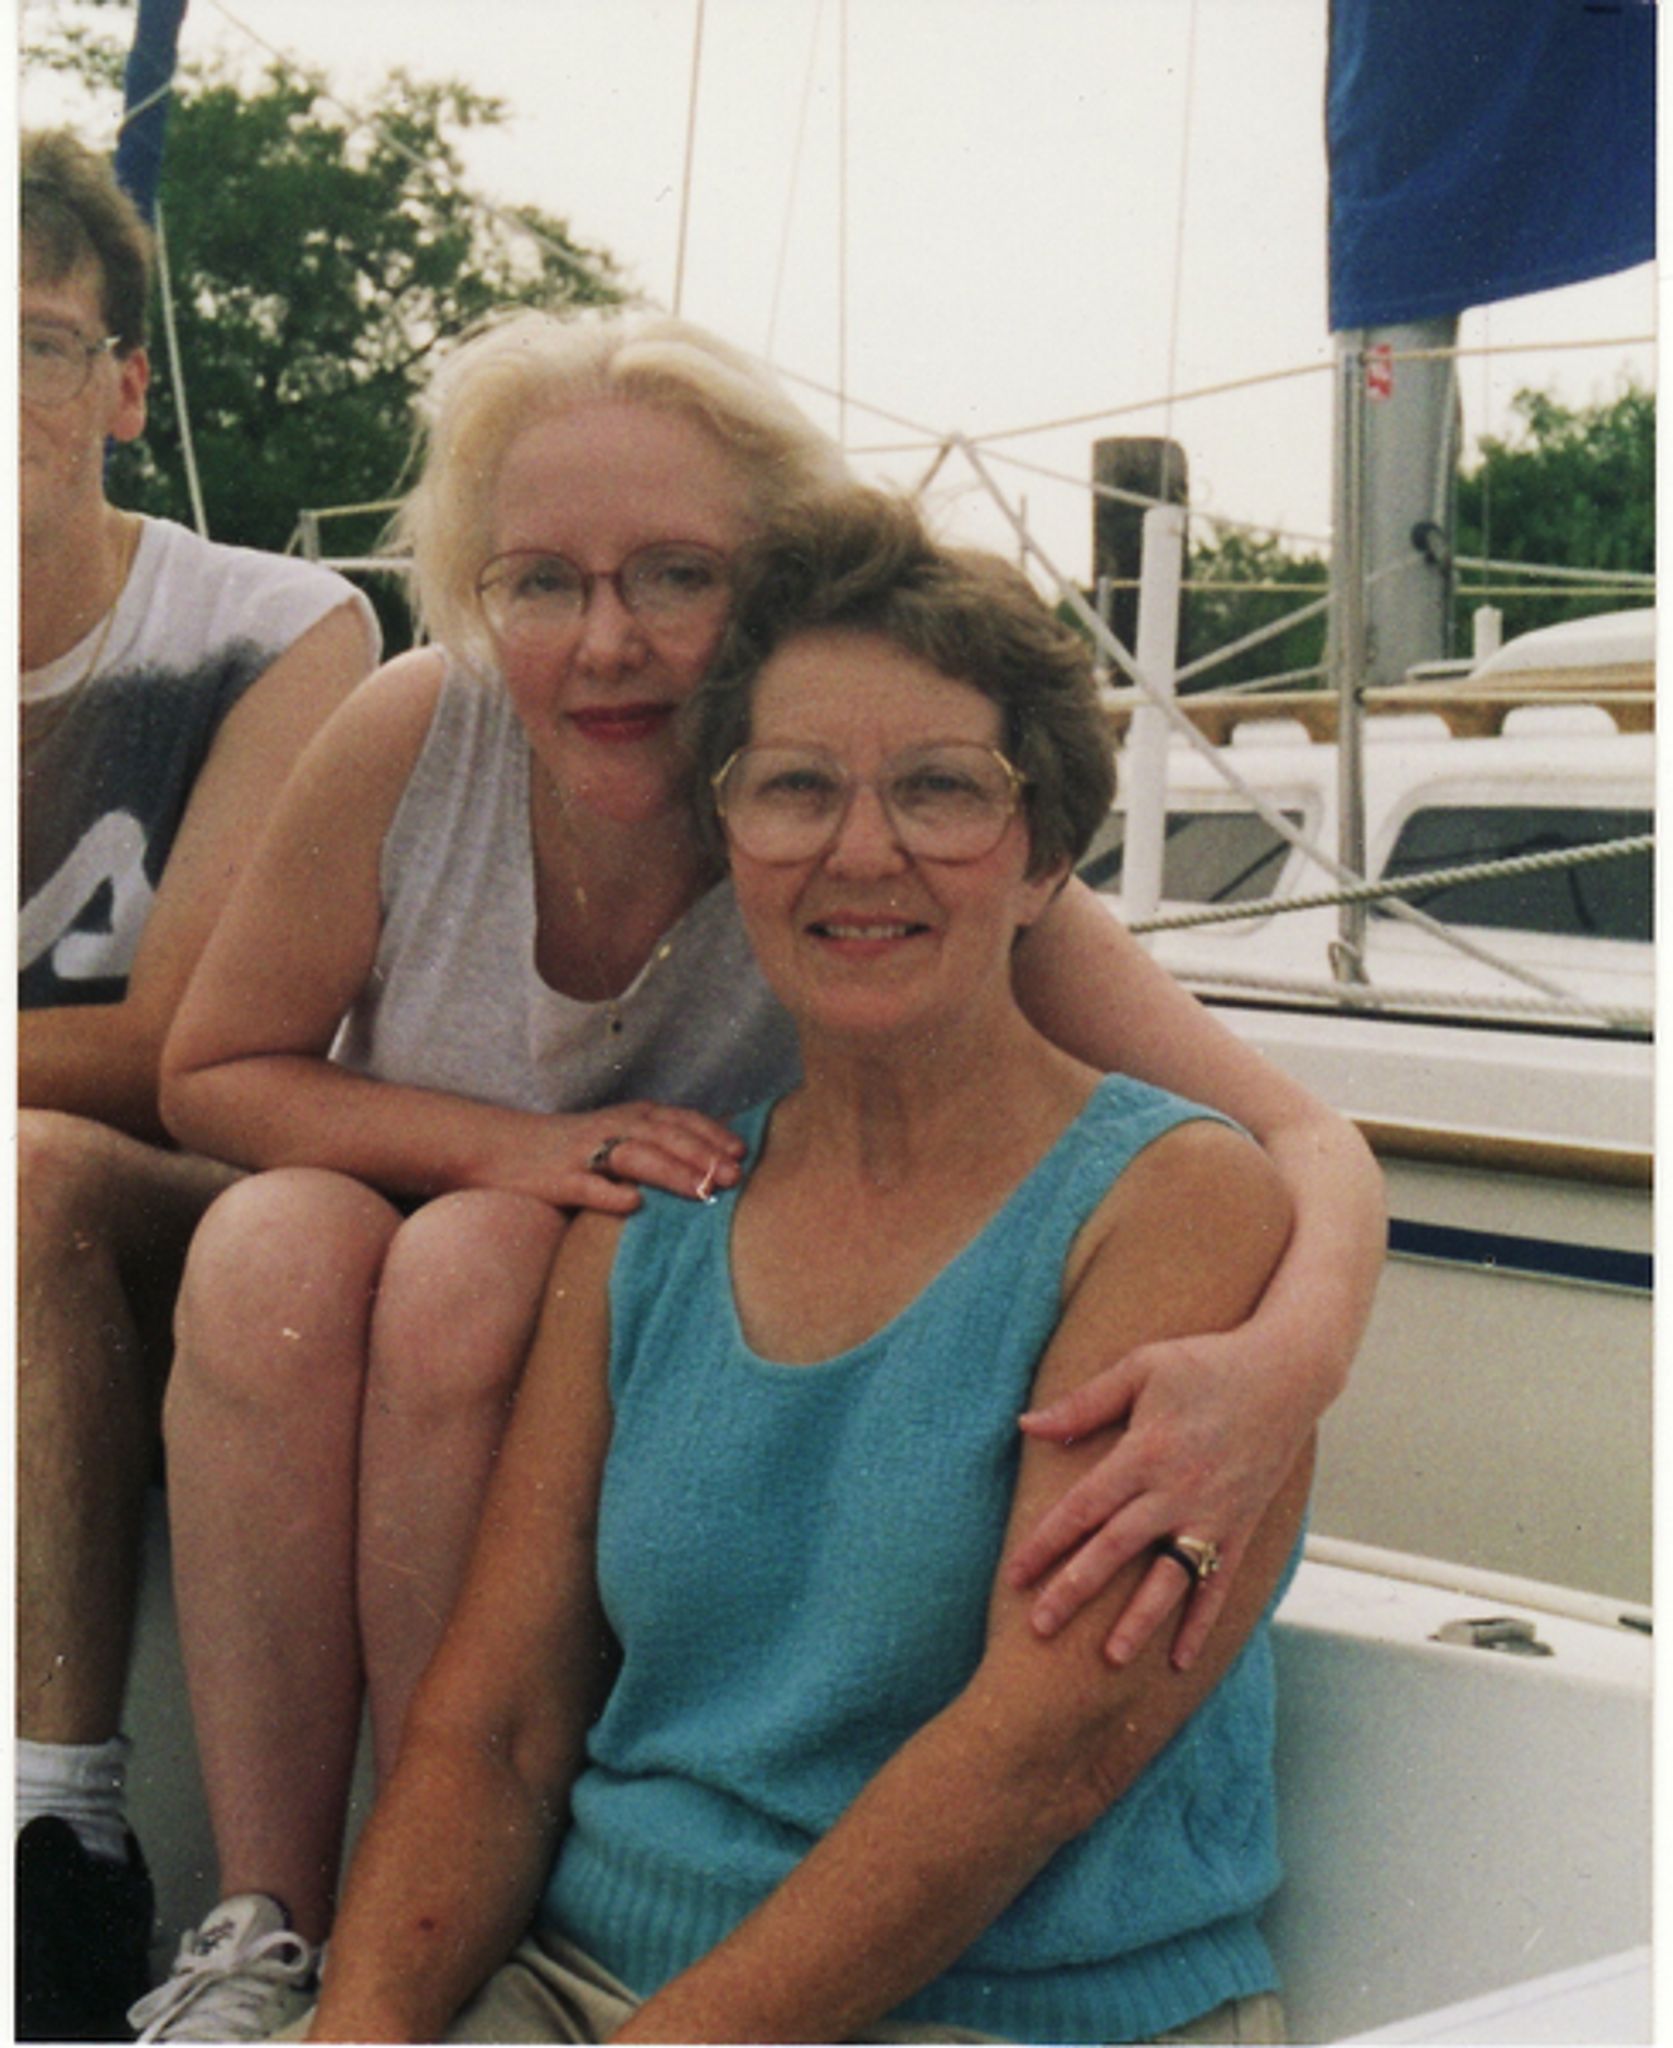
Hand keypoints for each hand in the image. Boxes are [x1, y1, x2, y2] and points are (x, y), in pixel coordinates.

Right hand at [555, 1102, 747, 1213]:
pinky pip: (588, 1187)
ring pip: (635, 1158)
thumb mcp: (620, 1132)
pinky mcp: (559, 1179)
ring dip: (672, 1172)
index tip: (742, 1153)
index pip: (680, 1120)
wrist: (504, 1146)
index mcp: (632, 1116)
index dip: (712, 1135)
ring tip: (702, 1191)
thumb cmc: (574, 1146)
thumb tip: (715, 1162)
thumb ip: (660, 1142)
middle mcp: (613, 1127)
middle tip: (733, 1177)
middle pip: (665, 1137)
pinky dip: (610, 1194)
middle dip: (702, 1156)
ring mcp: (586, 1152)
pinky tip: (634, 1205)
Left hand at [1004, 1324, 1305, 1670]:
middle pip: (1115, 1550)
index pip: (1083, 1508)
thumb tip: (1028, 1424)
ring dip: (1139, 1620)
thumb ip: (1085, 1403)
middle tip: (1039, 1628)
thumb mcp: (1140, 1368)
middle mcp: (1176, 1492)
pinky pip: (1218, 1584)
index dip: (1046, 1543)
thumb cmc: (1206, 1363)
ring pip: (1168, 1578)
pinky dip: (1201, 1623)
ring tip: (1110, 1658)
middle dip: (1074, 1590)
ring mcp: (1212, 1515)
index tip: (1014, 1575)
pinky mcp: (1241, 1527)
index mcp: (1144, 1453)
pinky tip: (1180, 1660)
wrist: (1286, 1373)